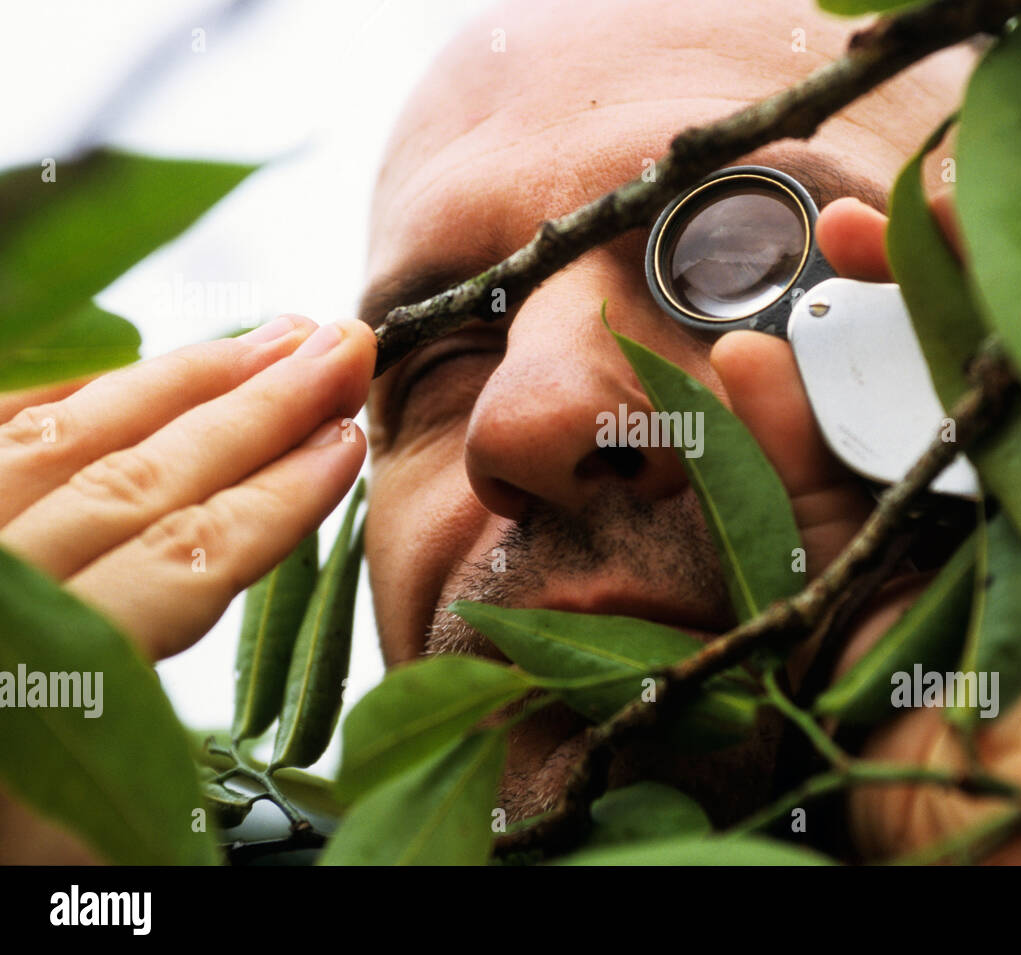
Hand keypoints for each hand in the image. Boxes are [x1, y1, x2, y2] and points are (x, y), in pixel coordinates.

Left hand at [0, 315, 374, 860]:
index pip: (178, 565)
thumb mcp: (81, 855)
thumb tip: (223, 557)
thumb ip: (145, 722)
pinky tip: (123, 373)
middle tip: (338, 347)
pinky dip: (56, 399)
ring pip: (52, 443)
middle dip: (250, 407)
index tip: (348, 438)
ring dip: (172, 383)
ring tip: (263, 339)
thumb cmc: (2, 865)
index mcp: (28, 691)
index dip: (276, 495)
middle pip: (127, 482)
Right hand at [710, 194, 1020, 863]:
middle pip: (952, 347)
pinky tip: (743, 369)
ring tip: (793, 281)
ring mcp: (929, 526)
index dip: (1002, 245)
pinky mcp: (849, 572)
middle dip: (904, 275)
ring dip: (825, 336)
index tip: (944, 194)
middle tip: (850, 223)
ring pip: (865, 403)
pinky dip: (764, 421)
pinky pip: (797, 482)